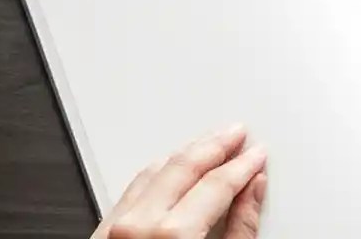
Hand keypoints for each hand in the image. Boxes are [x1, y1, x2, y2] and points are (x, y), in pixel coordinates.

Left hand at [91, 124, 267, 238]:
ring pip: (158, 168)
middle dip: (216, 145)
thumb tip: (252, 191)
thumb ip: (240, 228)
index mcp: (174, 234)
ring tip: (210, 141)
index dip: (243, 165)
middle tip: (238, 132)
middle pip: (186, 166)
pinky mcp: (103, 228)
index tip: (257, 154)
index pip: (218, 184)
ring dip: (188, 152)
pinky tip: (173, 161)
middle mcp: (141, 223)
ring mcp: (117, 225)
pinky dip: (159, 169)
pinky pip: (135, 185)